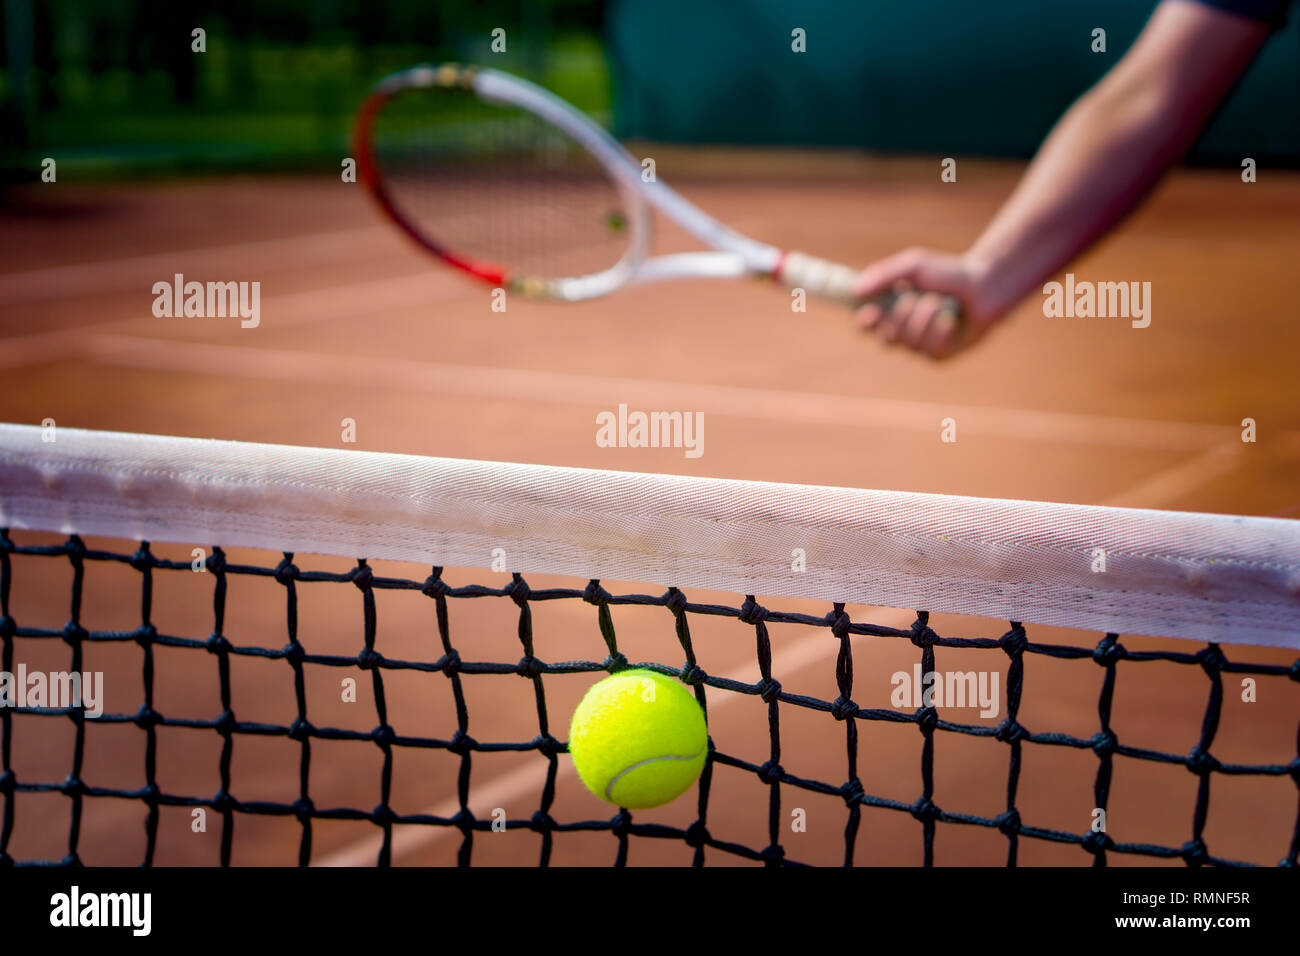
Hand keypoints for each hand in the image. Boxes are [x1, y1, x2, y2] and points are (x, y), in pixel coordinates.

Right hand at [852, 248, 1002, 358]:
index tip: (868, 313)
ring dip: (924, 316)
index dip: (864, 323)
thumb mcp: (913, 266)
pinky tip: (951, 319)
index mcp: (891, 312)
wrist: (984, 283)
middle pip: (885, 339)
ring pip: (909, 341)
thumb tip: (855, 290)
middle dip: (898, 318)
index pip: (867, 326)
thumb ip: (884, 275)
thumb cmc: (947, 273)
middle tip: (910, 299)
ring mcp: (921, 347)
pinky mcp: (940, 356)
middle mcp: (903, 333)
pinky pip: (930, 347)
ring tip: (938, 301)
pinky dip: (940, 327)